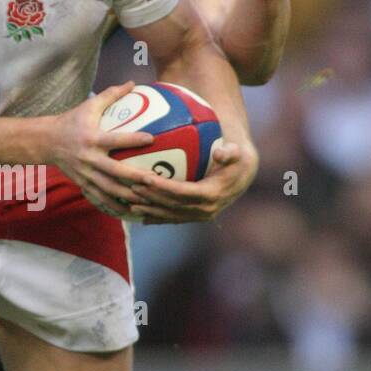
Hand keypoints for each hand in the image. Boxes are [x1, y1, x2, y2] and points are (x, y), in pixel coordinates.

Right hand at [51, 82, 165, 217]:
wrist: (46, 142)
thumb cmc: (72, 121)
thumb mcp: (89, 106)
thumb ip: (111, 94)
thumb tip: (134, 82)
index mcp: (92, 138)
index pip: (115, 139)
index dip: (133, 139)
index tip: (152, 139)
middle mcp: (89, 159)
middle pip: (114, 172)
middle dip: (135, 178)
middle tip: (155, 181)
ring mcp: (85, 174)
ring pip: (109, 190)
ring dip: (128, 197)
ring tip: (148, 202)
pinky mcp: (83, 184)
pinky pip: (101, 199)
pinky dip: (115, 207)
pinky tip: (130, 213)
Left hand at [124, 137, 258, 223]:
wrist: (241, 177)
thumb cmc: (236, 160)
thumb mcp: (237, 153)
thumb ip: (230, 152)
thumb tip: (220, 154)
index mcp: (211, 194)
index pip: (182, 192)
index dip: (163, 186)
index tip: (145, 177)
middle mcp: (205, 210)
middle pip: (172, 205)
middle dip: (151, 198)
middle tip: (131, 188)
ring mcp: (199, 216)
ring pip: (170, 215)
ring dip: (149, 210)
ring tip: (129, 204)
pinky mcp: (194, 218)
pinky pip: (172, 218)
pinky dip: (156, 217)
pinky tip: (139, 214)